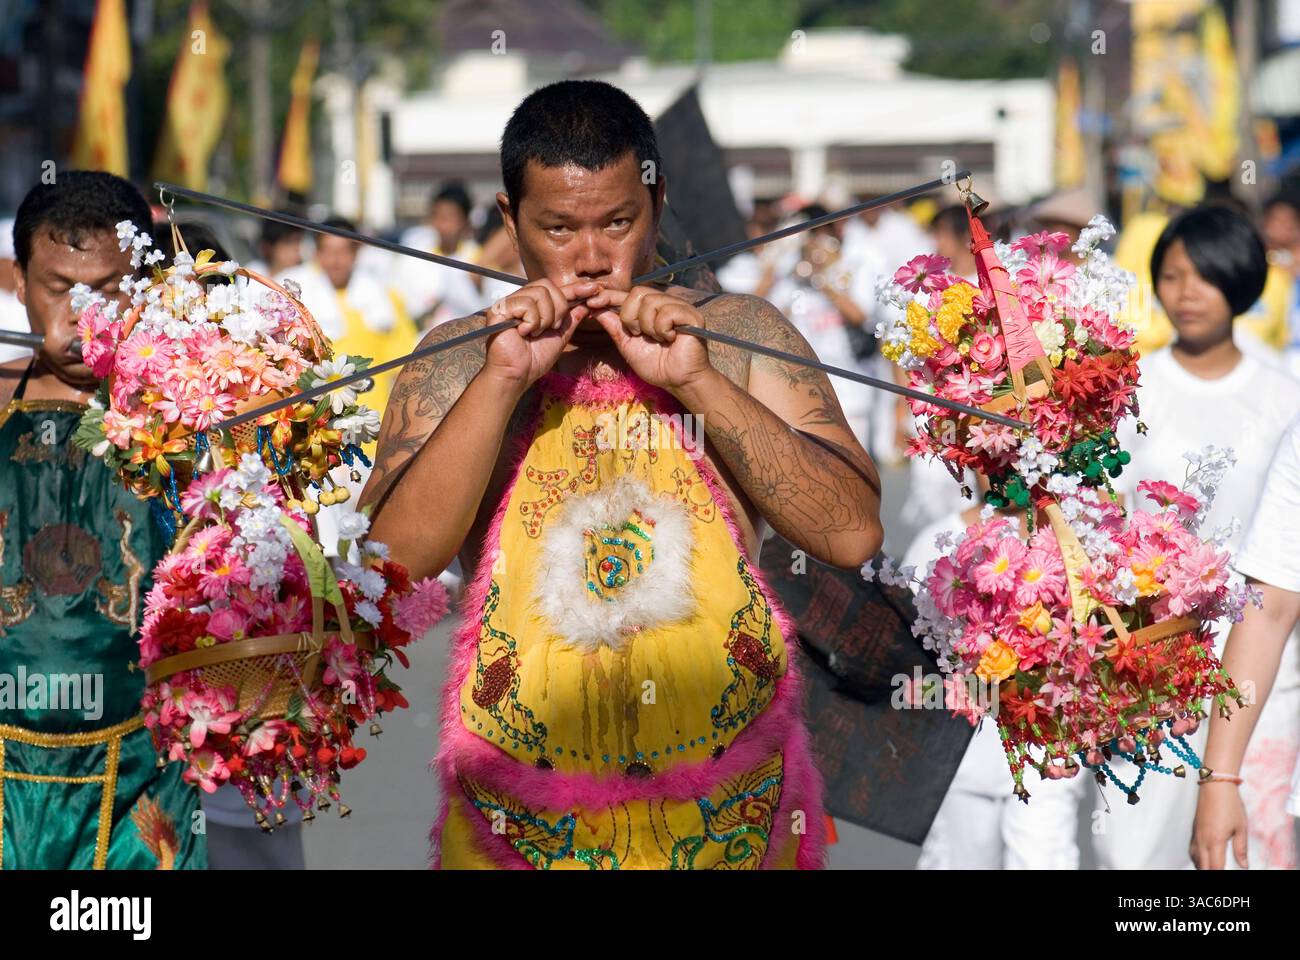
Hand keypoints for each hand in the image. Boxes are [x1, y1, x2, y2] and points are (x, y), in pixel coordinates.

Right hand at [481, 279, 599, 390]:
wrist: (518, 375)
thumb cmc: (535, 359)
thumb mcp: (561, 336)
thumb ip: (571, 318)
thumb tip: (588, 302)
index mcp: (533, 305)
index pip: (555, 289)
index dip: (574, 288)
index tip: (593, 289)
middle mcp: (520, 300)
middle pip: (547, 285)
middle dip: (559, 308)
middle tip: (553, 327)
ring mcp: (509, 303)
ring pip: (539, 293)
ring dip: (545, 317)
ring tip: (536, 333)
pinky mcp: (500, 310)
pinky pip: (526, 303)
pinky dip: (532, 321)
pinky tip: (524, 333)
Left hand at [584, 285, 712, 392]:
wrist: (678, 381)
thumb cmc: (656, 365)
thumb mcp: (627, 345)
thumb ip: (614, 326)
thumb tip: (595, 308)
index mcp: (649, 310)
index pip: (626, 295)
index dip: (609, 295)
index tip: (591, 302)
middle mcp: (664, 304)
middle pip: (637, 292)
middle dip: (630, 316)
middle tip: (637, 334)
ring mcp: (678, 307)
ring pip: (651, 301)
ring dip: (647, 326)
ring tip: (657, 339)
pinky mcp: (691, 314)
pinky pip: (667, 311)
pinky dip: (663, 328)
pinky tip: (670, 339)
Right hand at [1190, 785, 1248, 869]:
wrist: (1215, 786)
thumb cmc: (1230, 804)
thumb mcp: (1241, 828)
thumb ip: (1241, 849)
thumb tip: (1244, 865)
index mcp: (1215, 840)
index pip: (1215, 867)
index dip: (1220, 874)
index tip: (1225, 875)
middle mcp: (1203, 839)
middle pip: (1203, 865)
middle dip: (1210, 872)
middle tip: (1218, 873)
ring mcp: (1196, 834)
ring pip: (1195, 858)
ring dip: (1202, 867)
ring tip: (1211, 869)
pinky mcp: (1194, 829)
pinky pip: (1192, 849)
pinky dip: (1197, 858)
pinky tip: (1202, 859)